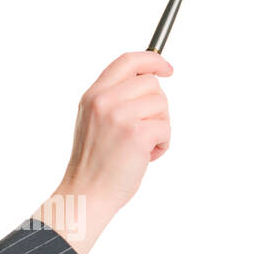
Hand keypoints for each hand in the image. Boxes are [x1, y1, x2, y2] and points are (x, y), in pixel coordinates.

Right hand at [61, 51, 173, 214]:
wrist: (87, 193)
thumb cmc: (94, 163)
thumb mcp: (93, 121)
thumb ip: (113, 98)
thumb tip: (149, 81)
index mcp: (93, 95)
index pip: (128, 61)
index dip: (152, 61)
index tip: (166, 69)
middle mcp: (105, 101)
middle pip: (151, 84)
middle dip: (156, 107)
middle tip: (144, 130)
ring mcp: (120, 116)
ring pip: (161, 105)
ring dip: (160, 127)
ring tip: (141, 147)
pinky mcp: (136, 133)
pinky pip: (166, 128)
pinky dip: (162, 145)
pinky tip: (146, 157)